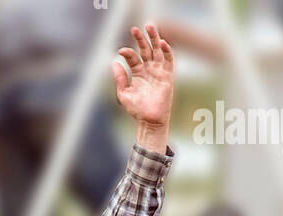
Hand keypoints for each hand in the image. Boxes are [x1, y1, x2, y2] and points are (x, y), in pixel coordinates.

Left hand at [113, 22, 173, 148]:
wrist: (150, 121)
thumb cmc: (137, 110)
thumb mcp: (124, 94)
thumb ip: (120, 78)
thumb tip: (114, 63)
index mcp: (137, 73)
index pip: (132, 58)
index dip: (127, 53)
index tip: (121, 51)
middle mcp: (148, 70)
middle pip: (145, 50)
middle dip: (140, 39)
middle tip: (135, 29)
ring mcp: (158, 71)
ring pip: (157, 51)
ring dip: (154, 38)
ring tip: (150, 27)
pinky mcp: (167, 76)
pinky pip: (168, 60)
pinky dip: (166, 51)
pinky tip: (162, 42)